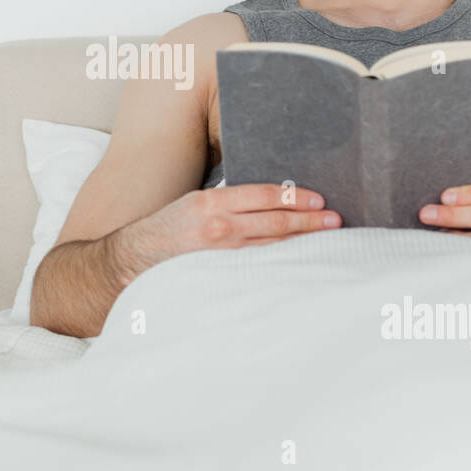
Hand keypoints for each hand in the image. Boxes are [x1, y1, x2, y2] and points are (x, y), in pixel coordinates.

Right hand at [115, 183, 340, 285]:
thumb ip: (228, 203)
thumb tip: (269, 202)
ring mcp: (221, 255)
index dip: (296, 198)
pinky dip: (282, 263)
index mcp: (212, 202)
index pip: (265, 196)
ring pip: (273, 247)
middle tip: (336, 220)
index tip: (319, 200)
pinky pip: (260, 268)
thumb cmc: (167, 229)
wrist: (134, 262)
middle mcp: (219, 227)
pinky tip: (300, 263)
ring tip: (328, 239)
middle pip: (276, 223)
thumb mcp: (194, 203)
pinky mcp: (221, 275)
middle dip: (310, 222)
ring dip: (303, 243)